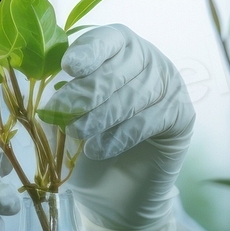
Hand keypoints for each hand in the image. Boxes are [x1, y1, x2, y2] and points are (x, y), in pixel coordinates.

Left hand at [40, 24, 194, 230]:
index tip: (69, 68)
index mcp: (118, 47)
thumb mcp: (65, 116)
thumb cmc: (87, 142)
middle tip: (61, 114)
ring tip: (78, 135)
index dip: (89, 51)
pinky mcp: (182, 114)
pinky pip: (151, 120)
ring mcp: (168, 84)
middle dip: (85, 93)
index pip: (106, 39)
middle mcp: (147, 59)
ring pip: (133, 96)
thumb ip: (59, 96)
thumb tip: (47, 90)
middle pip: (116, 70)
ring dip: (100, 118)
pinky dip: (120, 136)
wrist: (115, 190)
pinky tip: (99, 149)